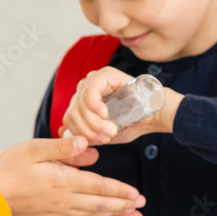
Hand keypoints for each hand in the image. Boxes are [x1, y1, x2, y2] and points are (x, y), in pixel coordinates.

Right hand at [0, 135, 144, 215]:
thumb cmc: (7, 168)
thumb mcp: (33, 149)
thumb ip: (62, 147)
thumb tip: (87, 143)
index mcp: (63, 181)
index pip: (99, 187)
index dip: (120, 191)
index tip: (138, 195)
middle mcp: (64, 201)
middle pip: (100, 206)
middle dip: (123, 207)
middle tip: (142, 210)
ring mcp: (56, 214)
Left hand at [62, 66, 183, 144]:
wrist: (155, 117)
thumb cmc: (130, 125)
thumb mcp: (103, 134)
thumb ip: (85, 134)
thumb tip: (61, 132)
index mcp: (82, 102)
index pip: (69, 118)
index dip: (80, 133)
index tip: (98, 141)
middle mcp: (85, 88)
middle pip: (72, 112)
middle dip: (88, 129)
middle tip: (106, 137)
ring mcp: (93, 80)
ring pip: (80, 104)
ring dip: (93, 121)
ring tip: (110, 128)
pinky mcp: (104, 74)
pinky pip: (90, 91)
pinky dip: (95, 105)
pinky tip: (105, 113)